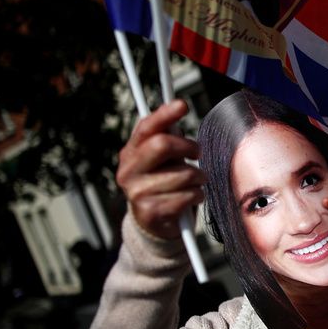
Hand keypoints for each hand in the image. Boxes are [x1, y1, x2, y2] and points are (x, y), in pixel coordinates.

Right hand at [116, 99, 204, 239]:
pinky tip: (191, 198)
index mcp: (130, 153)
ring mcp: (137, 192)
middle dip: (189, 147)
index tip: (182, 104)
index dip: (164, 114)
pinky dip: (198, 196)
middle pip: (163, 144)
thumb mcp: (163, 160)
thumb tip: (175, 108)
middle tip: (197, 154)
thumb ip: (167, 137)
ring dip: (199, 178)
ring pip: (184, 174)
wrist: (154, 224)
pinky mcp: (150, 212)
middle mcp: (128, 171)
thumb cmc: (163, 185)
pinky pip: (189, 196)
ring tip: (195, 182)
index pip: (147, 127)